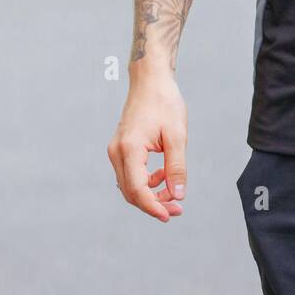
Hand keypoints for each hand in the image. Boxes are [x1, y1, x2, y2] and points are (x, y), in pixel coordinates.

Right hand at [108, 74, 187, 221]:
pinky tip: (163, 176)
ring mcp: (116, 150)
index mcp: (129, 149)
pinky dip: (145, 181)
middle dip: (153, 203)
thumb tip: (178, 195)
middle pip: (131, 191)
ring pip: (129, 185)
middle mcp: (117, 152)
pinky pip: (129, 174)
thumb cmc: (165, 103)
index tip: (171, 215)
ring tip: (174, 195)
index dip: (154, 206)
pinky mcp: (120, 148)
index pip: (137, 189)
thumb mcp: (177, 135)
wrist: (150, 80)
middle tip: (177, 209)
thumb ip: (176, 167)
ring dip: (150, 194)